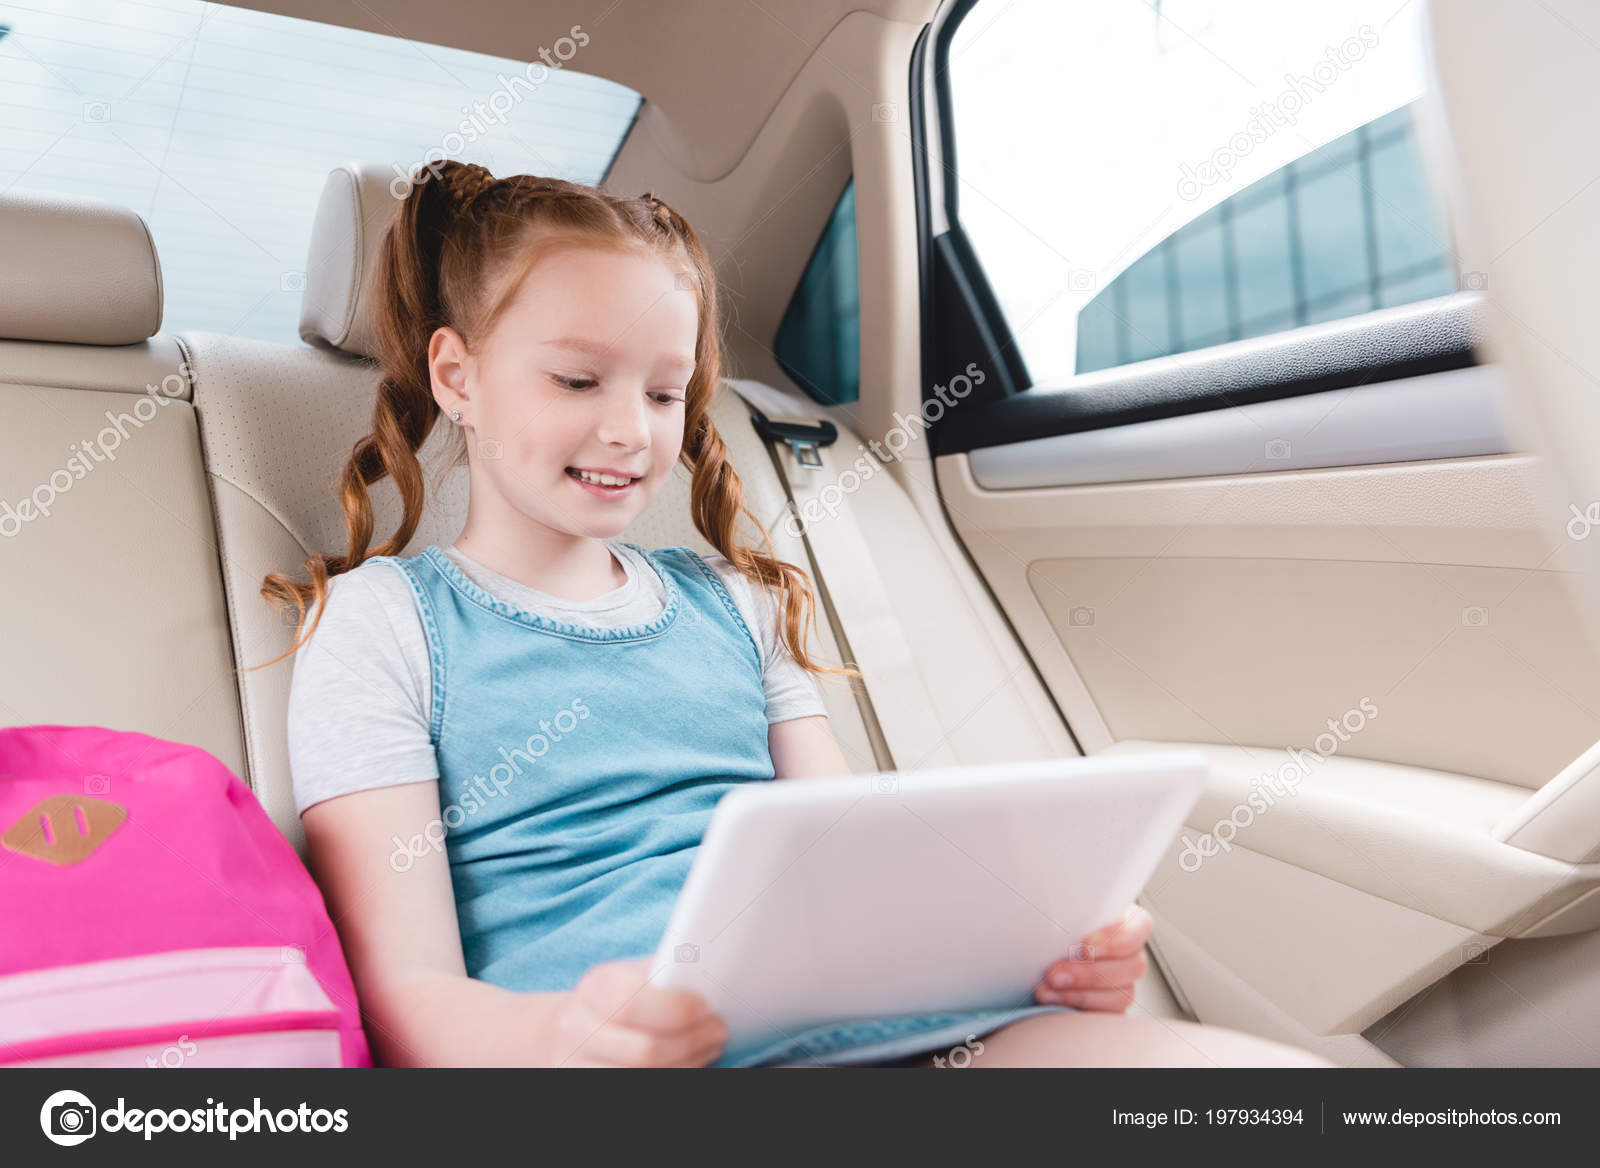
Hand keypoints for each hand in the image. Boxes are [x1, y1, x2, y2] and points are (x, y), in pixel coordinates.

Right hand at [545, 958, 728, 1066]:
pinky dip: (674, 1077)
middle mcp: (578, 1030)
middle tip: (719, 1032)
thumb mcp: (634, 973)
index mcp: (594, 989)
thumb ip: (666, 969)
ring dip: (689, 1065)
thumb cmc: (619, 995)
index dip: (677, 1010)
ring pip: (646, 1078)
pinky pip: (641, 1092)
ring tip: (709, 1048)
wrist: (573, 1029)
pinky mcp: (587, 1084)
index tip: (707, 1008)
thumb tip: (712, 964)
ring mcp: (579, 1065)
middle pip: (645, 1052)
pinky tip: (689, 1064)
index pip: (633, 1004)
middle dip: (692, 1043)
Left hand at [1032, 904, 1152, 1012]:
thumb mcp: (1058, 912)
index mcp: (1124, 923)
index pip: (1141, 926)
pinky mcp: (1109, 1009)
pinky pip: (1106, 1016)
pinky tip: (1052, 1003)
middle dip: (1090, 972)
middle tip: (1054, 972)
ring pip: (1121, 995)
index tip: (1084, 945)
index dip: (1117, 938)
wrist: (1031, 958)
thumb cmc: (1048, 928)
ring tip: (1045, 989)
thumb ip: (1065, 908)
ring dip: (1080, 994)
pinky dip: (1077, 1010)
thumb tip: (1046, 895)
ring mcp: (1122, 984)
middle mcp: (1129, 955)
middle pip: (1133, 966)